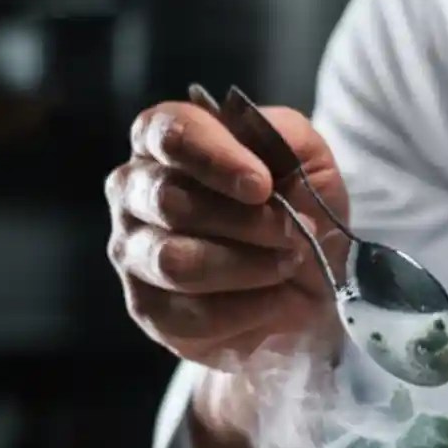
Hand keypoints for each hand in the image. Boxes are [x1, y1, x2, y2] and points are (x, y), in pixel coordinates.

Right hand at [104, 98, 349, 369]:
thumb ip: (286, 137)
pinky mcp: (148, 308)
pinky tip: (275, 297)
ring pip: (176, 261)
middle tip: (296, 230)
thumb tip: (259, 144)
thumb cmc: (301, 207)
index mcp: (166, 139)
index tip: (262, 185)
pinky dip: (248, 307)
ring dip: (249, 265)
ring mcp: (133, 251)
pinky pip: (190, 314)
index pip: (169, 133)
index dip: (216, 159)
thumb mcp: (310, 160)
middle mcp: (134, 189)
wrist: (314, 278)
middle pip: (169, 201)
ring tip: (290, 262)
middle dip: (247, 221)